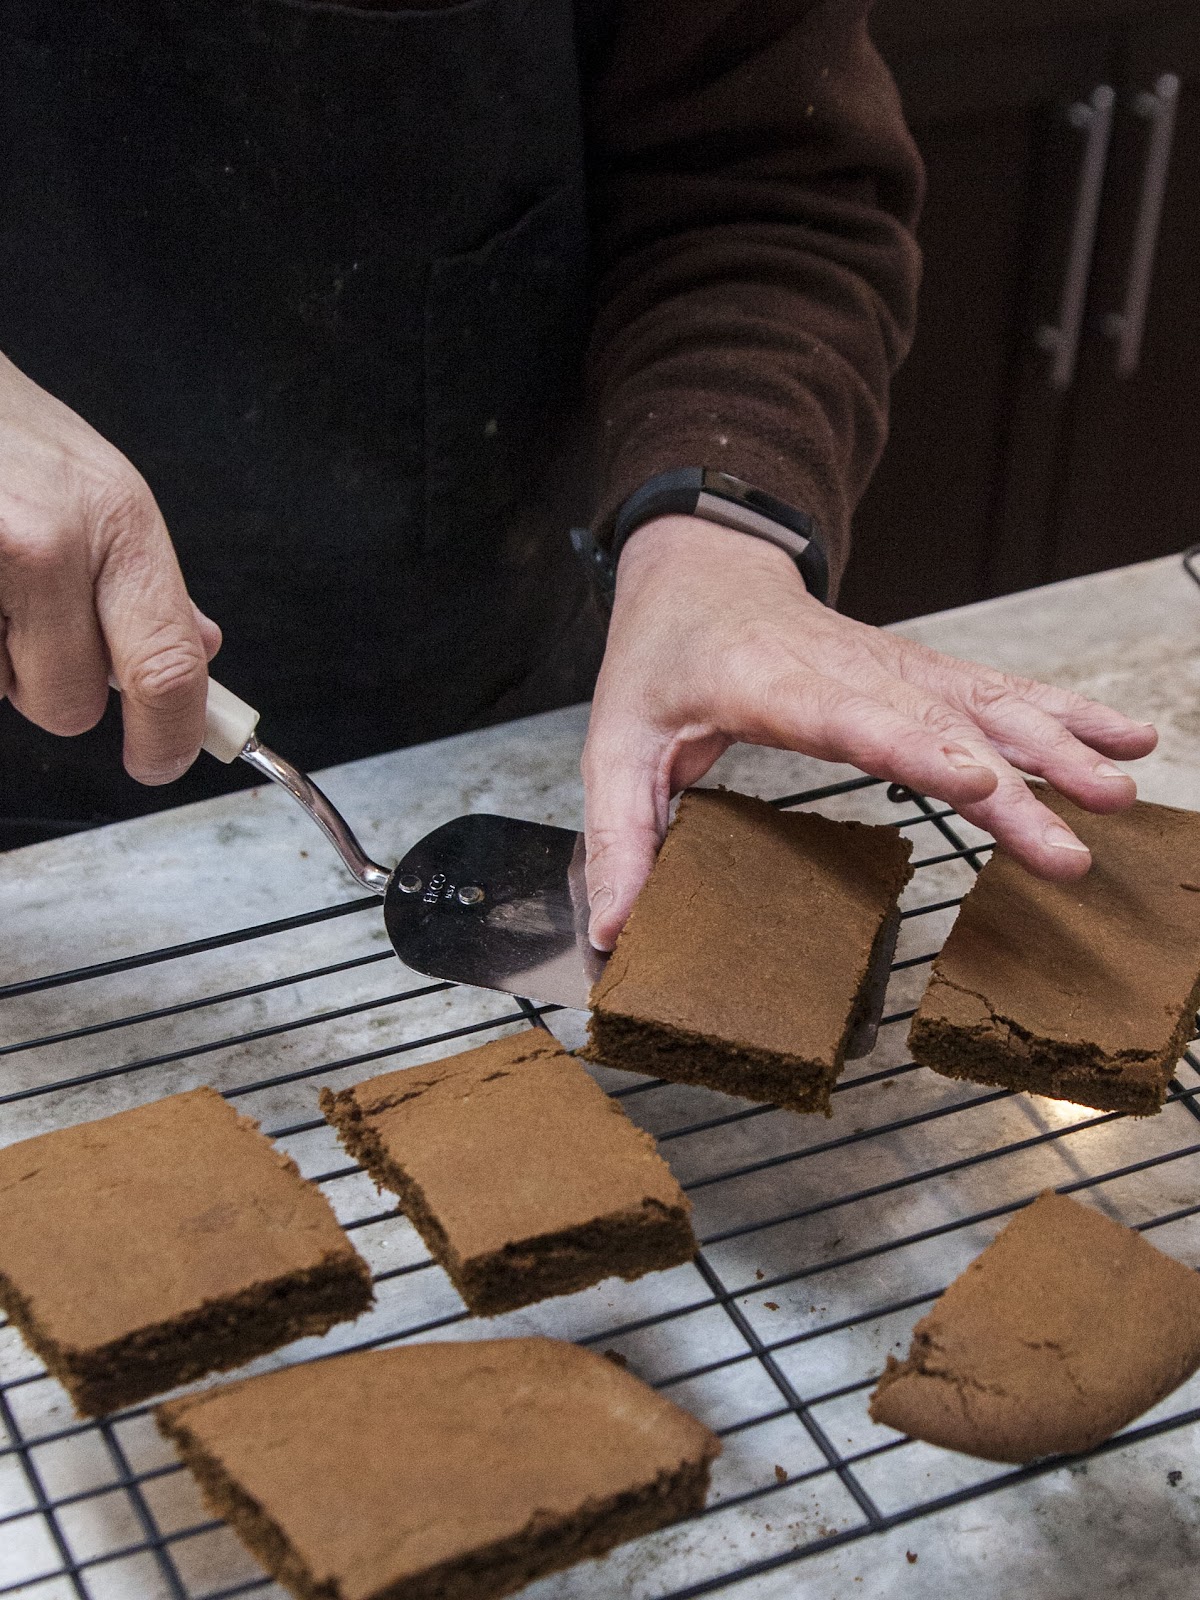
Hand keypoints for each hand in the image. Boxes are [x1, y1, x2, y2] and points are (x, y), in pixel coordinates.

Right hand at [0, 352, 218, 781]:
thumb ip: (146, 583)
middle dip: (52, 687)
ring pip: (0, 690)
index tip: (160, 759)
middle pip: (70, 705)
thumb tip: (200, 649)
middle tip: (30, 626)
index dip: (168, 737)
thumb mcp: (100, 490)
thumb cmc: (6, 434)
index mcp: (118, 523)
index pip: (168, 670)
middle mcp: (50, 543)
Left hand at [582, 515, 1156, 949]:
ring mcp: (890, 665)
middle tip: (1071, 848)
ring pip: (984, 701)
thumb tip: (615, 931)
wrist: (703, 570)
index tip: (979, 782)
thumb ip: (619, 837)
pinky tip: (1123, 739)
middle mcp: (844, 669)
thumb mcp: (615, 746)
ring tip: (1120, 791)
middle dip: (1015, 786)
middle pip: (938, 725)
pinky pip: (996, 690)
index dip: (916, 748)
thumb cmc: (658, 661)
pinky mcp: (917, 671)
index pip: (847, 716)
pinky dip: (1063, 712)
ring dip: (1058, 746)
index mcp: (766, 685)